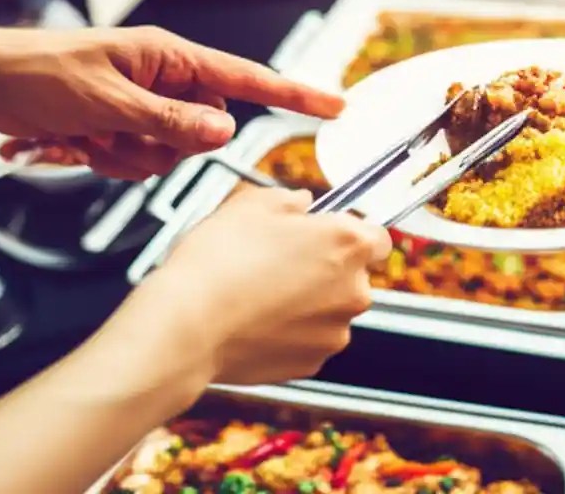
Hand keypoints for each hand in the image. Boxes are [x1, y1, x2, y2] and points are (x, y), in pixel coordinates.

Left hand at [0, 24, 341, 179]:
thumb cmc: (40, 73)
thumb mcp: (110, 100)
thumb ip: (172, 120)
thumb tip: (225, 131)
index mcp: (171, 56)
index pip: (247, 78)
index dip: (292, 94)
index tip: (333, 106)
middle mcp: (165, 79)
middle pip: (207, 127)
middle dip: (168, 142)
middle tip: (121, 129)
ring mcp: (145, 104)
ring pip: (174, 150)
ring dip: (133, 154)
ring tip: (92, 133)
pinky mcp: (125, 126)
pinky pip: (145, 160)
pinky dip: (116, 160)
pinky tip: (84, 142)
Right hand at [150, 187, 389, 382]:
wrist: (186, 325)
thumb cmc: (217, 261)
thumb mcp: (253, 203)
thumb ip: (290, 199)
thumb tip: (302, 205)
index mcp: (348, 244)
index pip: (378, 236)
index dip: (350, 232)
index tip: (325, 233)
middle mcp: (354, 291)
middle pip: (353, 275)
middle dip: (325, 268)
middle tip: (280, 261)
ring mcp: (335, 331)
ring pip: (331, 309)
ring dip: (308, 301)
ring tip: (261, 293)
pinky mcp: (312, 363)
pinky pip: (309, 340)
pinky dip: (291, 332)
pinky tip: (256, 320)